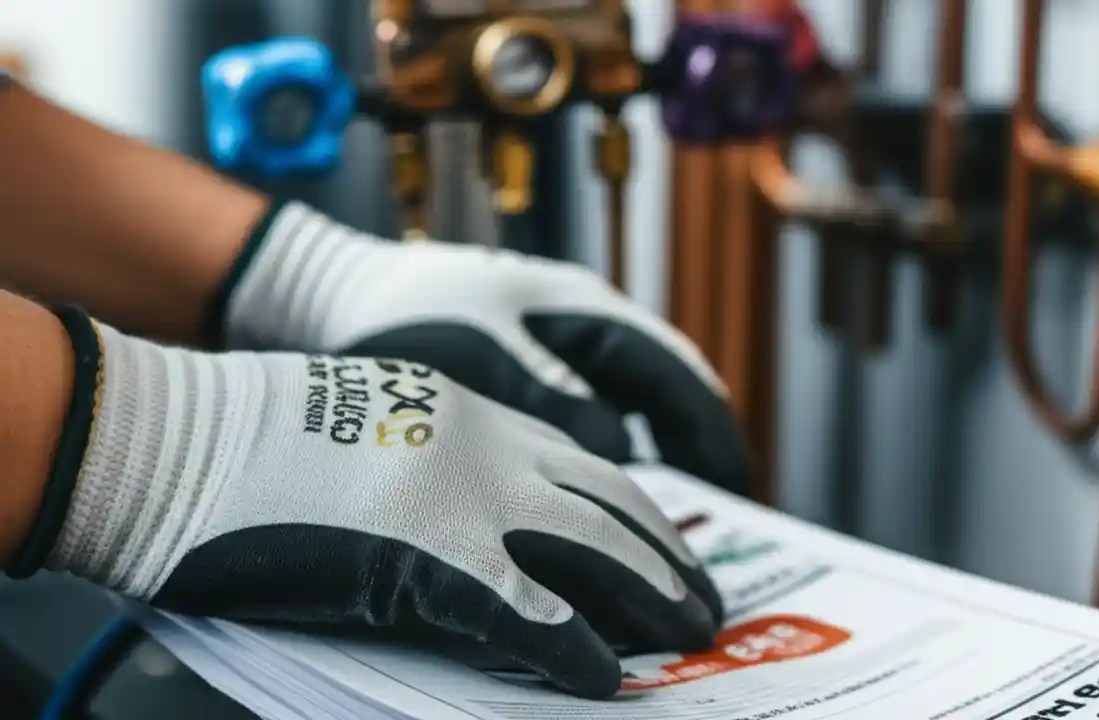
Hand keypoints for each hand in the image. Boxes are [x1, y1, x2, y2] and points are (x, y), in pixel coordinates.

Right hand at [24, 313, 721, 698]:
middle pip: (609, 504)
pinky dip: (573, 649)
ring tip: (693, 637)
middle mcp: (484, 445)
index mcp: (470, 412)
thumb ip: (437, 467)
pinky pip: (525, 613)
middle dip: (667, 558)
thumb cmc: (249, 444)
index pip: (584, 464)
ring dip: (650, 598)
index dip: (637, 513)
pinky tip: (604, 678)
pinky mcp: (424, 557)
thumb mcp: (370, 431)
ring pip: (591, 551)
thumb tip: (487, 533)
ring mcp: (460, 498)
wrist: (173, 440)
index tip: (667, 547)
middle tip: (706, 601)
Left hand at [217, 202, 751, 494]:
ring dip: (659, 462)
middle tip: (716, 521)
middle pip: (667, 392)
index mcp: (584, 310)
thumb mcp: (481, 361)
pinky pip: (590, 416)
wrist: (331, 287)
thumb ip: (555, 402)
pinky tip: (604, 503)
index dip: (710, 435)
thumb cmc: (402, 317)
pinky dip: (612, 457)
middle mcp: (583, 321)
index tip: (734, 490)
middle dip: (699, 454)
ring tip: (672, 532)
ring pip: (632, 406)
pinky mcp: (523, 366)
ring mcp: (555, 341)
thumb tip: (620, 455)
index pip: (675, 377)